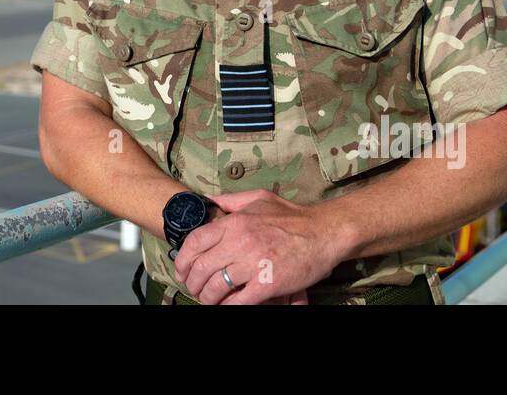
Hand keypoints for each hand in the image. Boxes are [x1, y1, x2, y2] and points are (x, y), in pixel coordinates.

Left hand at [173, 188, 351, 304]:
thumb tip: (206, 199)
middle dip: (193, 283)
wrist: (325, 232)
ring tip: (208, 300)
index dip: (182, 260)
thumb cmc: (293, 216)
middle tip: (193, 289)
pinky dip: (228, 307)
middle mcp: (240, 241)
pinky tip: (227, 306)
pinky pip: (239, 301)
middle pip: (201, 268)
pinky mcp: (268, 283)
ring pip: (216, 287)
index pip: (195, 241)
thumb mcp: (259, 198)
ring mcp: (254, 263)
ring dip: (207, 298)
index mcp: (235, 222)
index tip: (181, 270)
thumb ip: (230, 200)